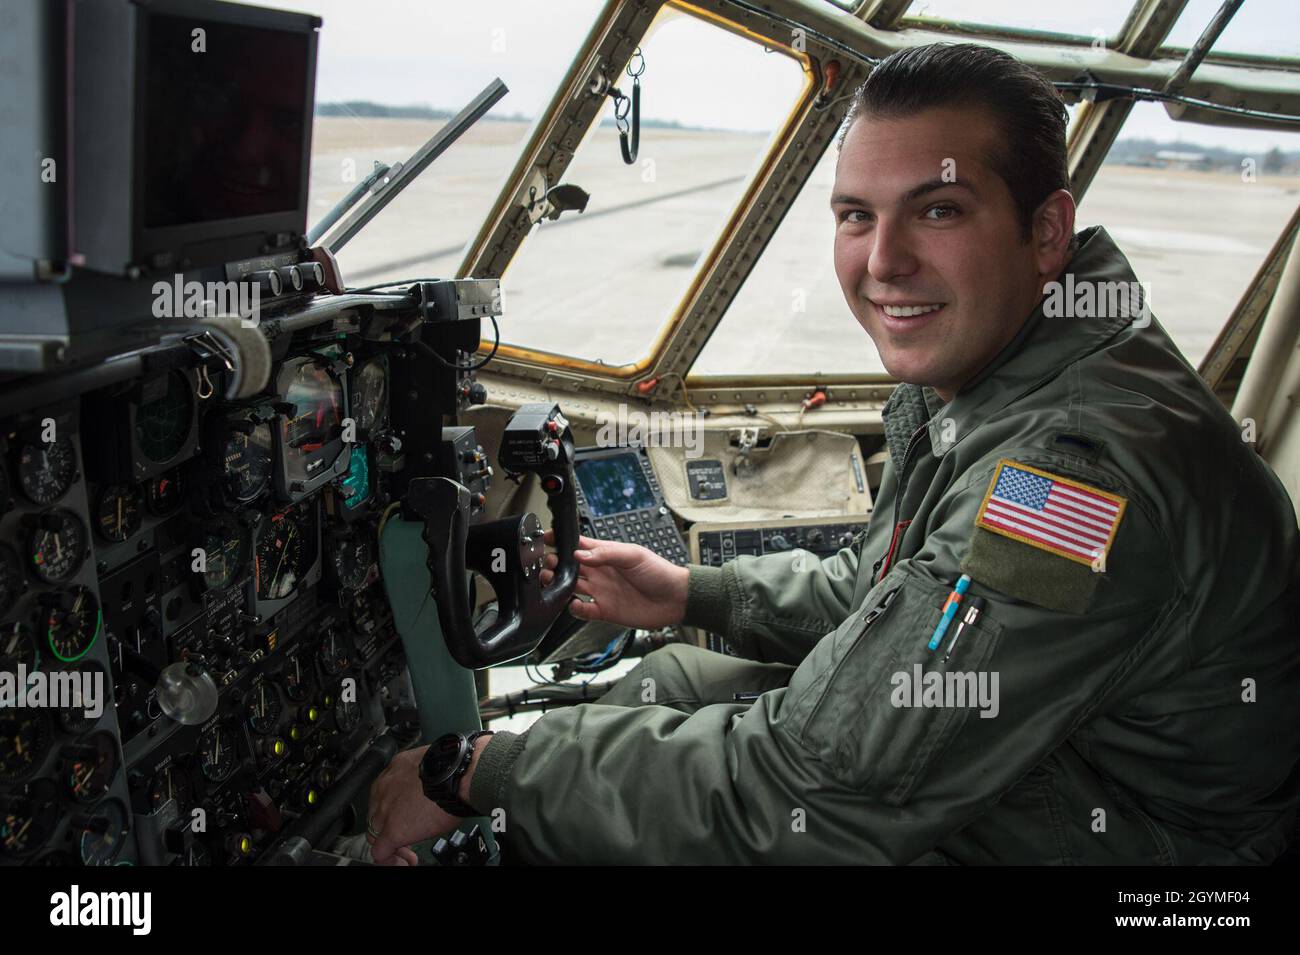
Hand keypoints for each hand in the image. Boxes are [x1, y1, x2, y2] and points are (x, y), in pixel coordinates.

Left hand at [366, 744, 453, 865]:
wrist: (457, 774)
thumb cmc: (454, 767)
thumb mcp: (431, 764)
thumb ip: (424, 775)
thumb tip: (432, 784)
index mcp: (395, 770)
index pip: (384, 794)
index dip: (395, 807)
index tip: (407, 813)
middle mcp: (384, 789)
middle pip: (377, 813)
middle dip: (390, 825)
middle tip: (409, 831)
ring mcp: (386, 811)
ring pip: (374, 833)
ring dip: (389, 843)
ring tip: (406, 850)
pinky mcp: (393, 831)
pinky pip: (380, 852)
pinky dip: (389, 859)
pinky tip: (404, 860)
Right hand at [540, 529, 688, 629]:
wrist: (675, 599)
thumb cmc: (659, 572)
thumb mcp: (633, 555)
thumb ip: (606, 554)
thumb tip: (580, 554)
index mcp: (606, 554)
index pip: (578, 546)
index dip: (561, 542)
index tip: (546, 540)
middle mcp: (600, 572)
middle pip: (569, 567)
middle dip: (554, 565)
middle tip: (547, 565)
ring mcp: (601, 592)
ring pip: (571, 588)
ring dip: (559, 585)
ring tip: (552, 582)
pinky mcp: (605, 611)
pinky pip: (583, 610)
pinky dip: (575, 609)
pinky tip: (575, 604)